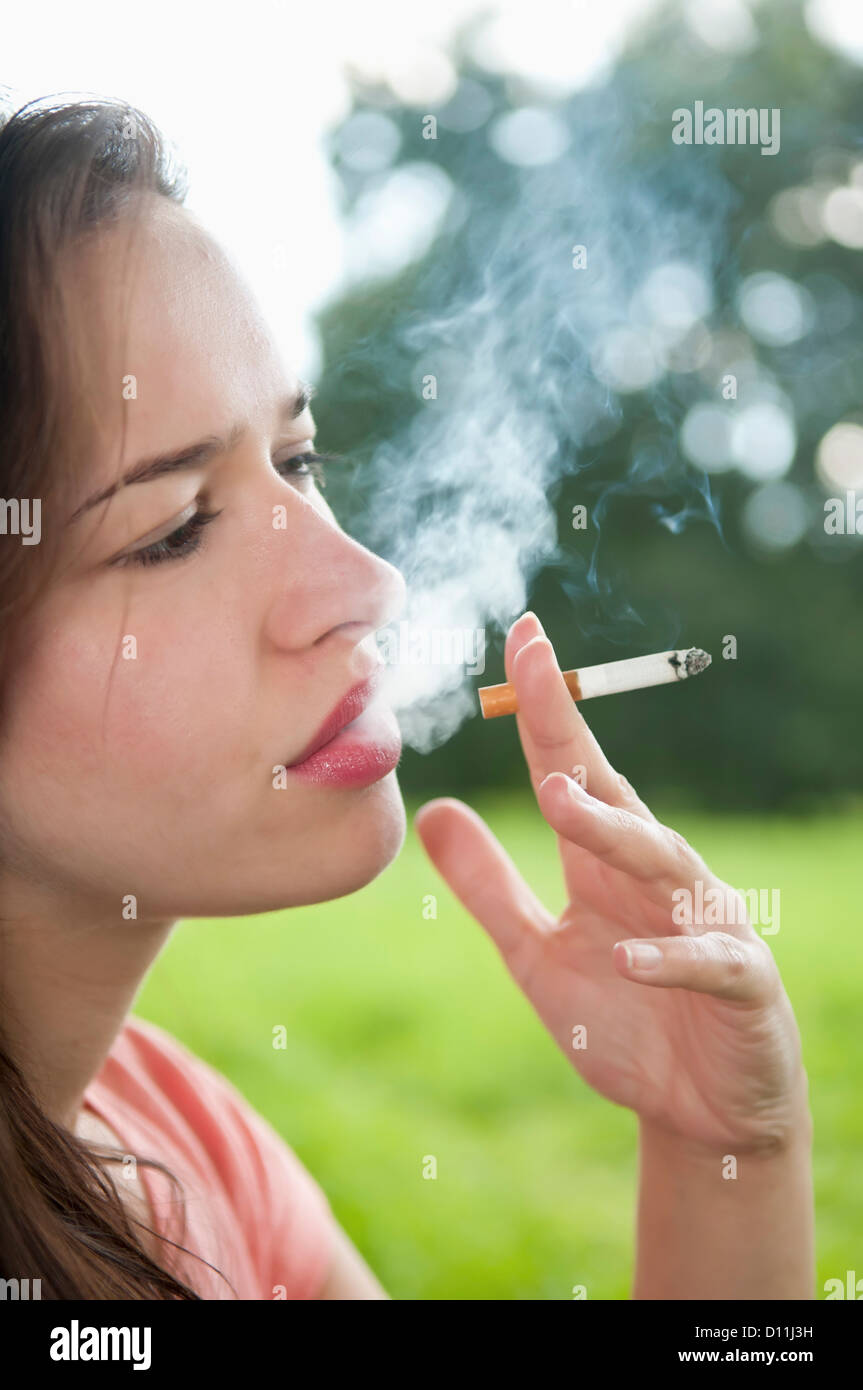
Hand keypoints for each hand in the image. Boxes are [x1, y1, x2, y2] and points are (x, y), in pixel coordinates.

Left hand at [414, 612, 808, 1156]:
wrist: (701, 1112)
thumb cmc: (624, 1021)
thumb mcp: (536, 954)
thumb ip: (490, 885)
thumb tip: (432, 808)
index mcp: (604, 861)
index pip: (570, 769)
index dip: (543, 706)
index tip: (521, 635)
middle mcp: (656, 875)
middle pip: (612, 791)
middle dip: (573, 731)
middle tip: (534, 668)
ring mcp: (703, 924)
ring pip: (662, 861)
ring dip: (613, 831)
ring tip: (560, 802)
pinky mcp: (739, 983)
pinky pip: (705, 963)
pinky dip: (667, 960)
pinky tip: (622, 961)